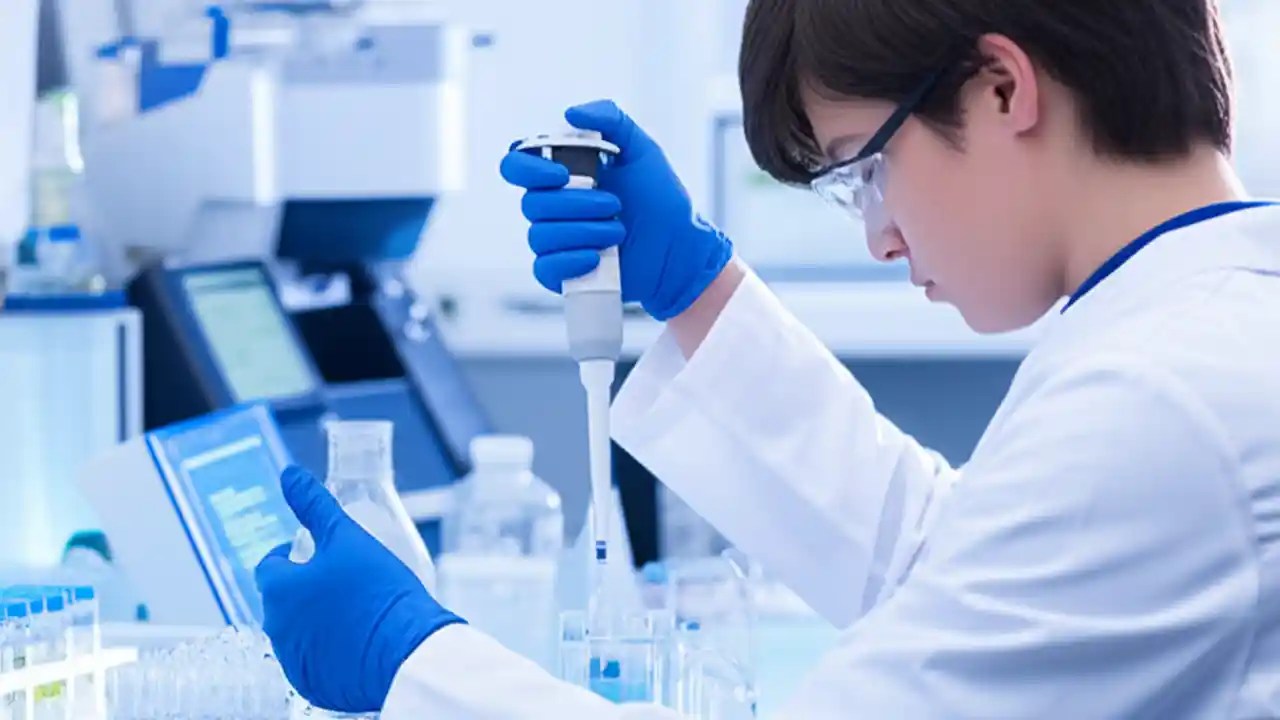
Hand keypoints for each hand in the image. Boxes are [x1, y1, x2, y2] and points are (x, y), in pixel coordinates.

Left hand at [254, 466, 463, 712]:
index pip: (270, 566)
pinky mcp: (315, 685)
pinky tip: (357, 639)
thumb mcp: (347, 537)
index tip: (314, 553)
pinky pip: (314, 662)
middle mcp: (278, 629)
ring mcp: (295, 661)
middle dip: (305, 588)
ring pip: (298, 632)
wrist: (408, 651)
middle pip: (283, 601)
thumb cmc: (379, 592)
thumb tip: (290, 474)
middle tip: (341, 580)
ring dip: (315, 620)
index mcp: (279, 591)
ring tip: (354, 610)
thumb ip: (314, 506)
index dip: (290, 555)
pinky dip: (329, 650)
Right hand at [500, 99, 733, 320]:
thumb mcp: (644, 150)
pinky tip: (597, 258)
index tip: (562, 174)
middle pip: (532, 203)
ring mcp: (554, 241)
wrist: (680, 250)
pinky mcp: (561, 274)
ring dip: (583, 231)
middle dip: (576, 204)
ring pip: (540, 235)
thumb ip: (612, 121)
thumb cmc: (662, 200)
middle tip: (615, 205)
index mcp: (561, 174)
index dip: (528, 169)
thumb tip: (570, 113)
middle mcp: (551, 206)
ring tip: (619, 231)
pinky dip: (570, 261)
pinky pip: (545, 268)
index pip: (516, 166)